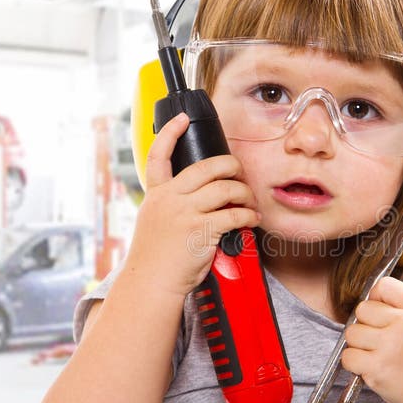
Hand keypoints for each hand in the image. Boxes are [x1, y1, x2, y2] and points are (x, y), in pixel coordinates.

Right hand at [125, 113, 260, 297]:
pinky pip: (233, 214)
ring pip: (225, 188)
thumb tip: (198, 199)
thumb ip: (170, 206)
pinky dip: (248, 215)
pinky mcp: (200, 230)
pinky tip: (251, 219)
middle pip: (206, 167)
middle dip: (230, 165)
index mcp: (156, 195)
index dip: (171, 133)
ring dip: (244, 193)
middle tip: (239, 174)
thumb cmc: (156, 260)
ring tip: (250, 201)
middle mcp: (169, 199)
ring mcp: (184, 213)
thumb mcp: (154, 224)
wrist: (151, 284)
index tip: (182, 119)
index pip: (158, 155)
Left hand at [341, 276, 402, 402]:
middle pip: (362, 309)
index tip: (384, 313)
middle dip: (367, 323)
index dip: (378, 298)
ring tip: (379, 353)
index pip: (384, 285)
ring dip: (359, 344)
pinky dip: (355, 362)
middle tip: (383, 338)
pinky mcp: (377, 368)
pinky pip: (348, 355)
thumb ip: (400, 302)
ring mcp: (390, 347)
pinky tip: (372, 366)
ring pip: (352, 332)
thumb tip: (369, 294)